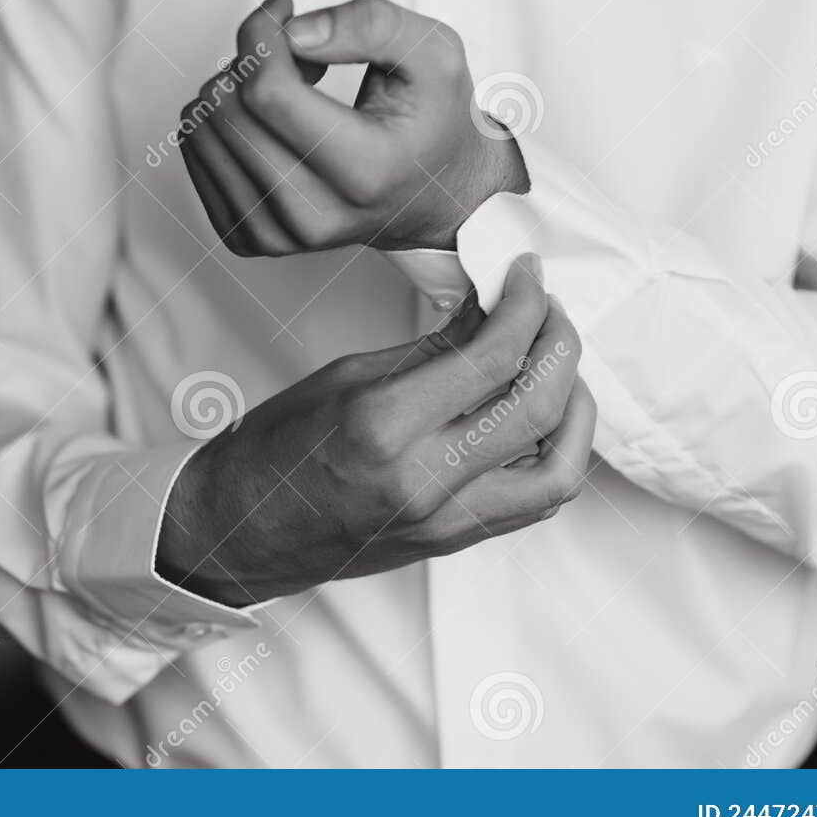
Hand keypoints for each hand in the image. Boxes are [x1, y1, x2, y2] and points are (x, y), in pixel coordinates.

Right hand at [156, 255, 594, 605]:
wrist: (239, 530)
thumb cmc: (275, 451)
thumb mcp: (347, 377)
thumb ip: (431, 349)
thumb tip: (490, 311)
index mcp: (385, 425)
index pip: (493, 356)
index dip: (525, 303)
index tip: (527, 274)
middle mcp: (424, 479)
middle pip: (539, 407)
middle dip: (560, 343)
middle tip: (549, 308)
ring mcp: (445, 520)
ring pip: (560, 469)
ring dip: (577, 409)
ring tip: (559, 367)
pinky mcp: (455, 542)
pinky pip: (536, 502)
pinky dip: (558, 453)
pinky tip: (547, 418)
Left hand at [178, 0, 528, 254]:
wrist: (437, 197)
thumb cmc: (435, 124)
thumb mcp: (433, 54)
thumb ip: (371, 24)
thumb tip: (294, 32)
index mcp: (364, 173)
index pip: (268, 94)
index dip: (261, 33)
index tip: (283, 8)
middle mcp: (315, 216)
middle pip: (228, 111)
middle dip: (251, 59)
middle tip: (299, 52)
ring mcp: (276, 235)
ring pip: (202, 130)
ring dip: (236, 89)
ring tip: (290, 88)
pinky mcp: (248, 236)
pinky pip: (196, 155)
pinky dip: (224, 122)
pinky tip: (270, 121)